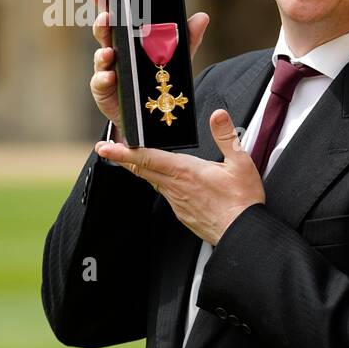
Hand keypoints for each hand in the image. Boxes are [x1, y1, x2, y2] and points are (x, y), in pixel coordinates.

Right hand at [87, 0, 209, 142]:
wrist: (151, 114)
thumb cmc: (158, 80)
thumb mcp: (176, 58)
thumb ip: (187, 38)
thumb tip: (202, 16)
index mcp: (128, 39)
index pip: (115, 16)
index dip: (104, 2)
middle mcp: (114, 52)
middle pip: (104, 33)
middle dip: (103, 23)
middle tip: (107, 17)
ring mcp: (107, 70)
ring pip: (101, 57)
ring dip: (103, 52)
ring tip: (109, 52)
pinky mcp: (104, 90)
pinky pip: (100, 83)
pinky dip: (103, 78)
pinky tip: (110, 77)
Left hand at [93, 110, 262, 244]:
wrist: (242, 232)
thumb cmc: (242, 201)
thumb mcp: (240, 163)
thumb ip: (226, 136)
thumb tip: (218, 115)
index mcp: (187, 171)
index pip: (148, 157)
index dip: (124, 151)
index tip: (106, 147)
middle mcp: (176, 186)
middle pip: (142, 169)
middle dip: (122, 158)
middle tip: (106, 150)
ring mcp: (177, 202)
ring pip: (153, 181)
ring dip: (141, 170)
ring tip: (133, 161)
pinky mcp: (182, 213)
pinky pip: (166, 194)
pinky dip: (159, 184)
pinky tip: (165, 182)